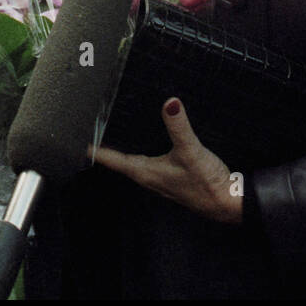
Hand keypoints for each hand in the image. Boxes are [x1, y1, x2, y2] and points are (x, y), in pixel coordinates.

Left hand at [93, 98, 242, 224]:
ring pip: (132, 160)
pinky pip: (148, 160)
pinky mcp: (170, 176)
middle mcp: (148, 176)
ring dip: (123, 148)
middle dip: (106, 146)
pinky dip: (141, 148)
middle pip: (118, 160)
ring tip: (111, 131)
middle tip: (92, 128)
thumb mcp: (190, 150)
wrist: (227, 202)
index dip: (95, 149)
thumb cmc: (206, 184)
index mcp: (145, 172)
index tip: (78, 139)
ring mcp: (159, 177)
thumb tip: (169, 103)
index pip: (112, 159)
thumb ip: (178, 126)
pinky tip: (146, 139)